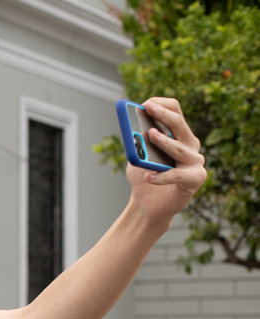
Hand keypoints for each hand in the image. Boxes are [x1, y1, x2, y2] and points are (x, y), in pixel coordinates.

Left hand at [127, 98, 206, 220]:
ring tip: (150, 135)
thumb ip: (137, 143)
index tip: (145, 103)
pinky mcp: (195, 178)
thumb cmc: (144, 177)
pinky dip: (162, 176)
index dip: (161, 105)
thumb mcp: (137, 156)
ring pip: (179, 148)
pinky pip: (178, 175)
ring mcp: (195, 161)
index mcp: (178, 134)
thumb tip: (133, 131)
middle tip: (148, 108)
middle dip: (162, 114)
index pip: (176, 111)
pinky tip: (148, 176)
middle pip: (179, 124)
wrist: (147, 204)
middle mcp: (190, 144)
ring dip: (164, 141)